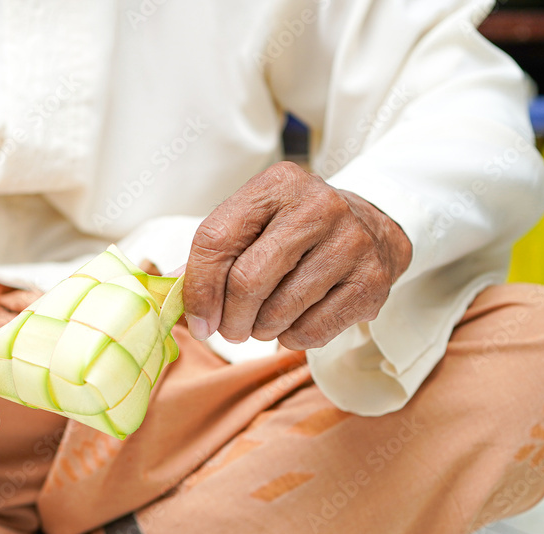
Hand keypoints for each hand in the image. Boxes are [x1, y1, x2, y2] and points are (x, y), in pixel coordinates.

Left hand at [183, 161, 411, 349]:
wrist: (373, 225)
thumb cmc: (295, 229)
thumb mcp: (253, 222)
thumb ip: (212, 254)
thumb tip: (170, 293)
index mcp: (277, 184)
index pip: (216, 239)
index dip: (198, 288)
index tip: (197, 319)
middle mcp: (317, 206)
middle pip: (247, 281)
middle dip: (229, 319)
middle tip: (229, 329)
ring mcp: (350, 243)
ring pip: (279, 311)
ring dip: (259, 330)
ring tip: (263, 321)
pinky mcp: (371, 281)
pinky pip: (311, 331)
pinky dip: (291, 338)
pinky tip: (294, 321)